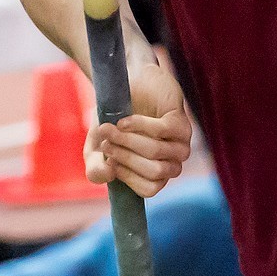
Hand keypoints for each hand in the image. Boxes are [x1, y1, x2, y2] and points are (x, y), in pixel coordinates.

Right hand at [84, 62, 191, 197]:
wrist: (121, 86)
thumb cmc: (111, 121)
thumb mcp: (96, 148)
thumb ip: (95, 169)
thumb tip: (109, 175)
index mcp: (155, 175)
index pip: (149, 189)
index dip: (127, 176)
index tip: (107, 158)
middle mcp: (172, 162)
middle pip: (154, 171)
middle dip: (124, 156)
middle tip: (105, 140)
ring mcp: (180, 143)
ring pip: (156, 152)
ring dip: (127, 140)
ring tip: (109, 128)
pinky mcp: (181, 122)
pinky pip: (160, 130)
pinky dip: (138, 125)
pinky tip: (123, 120)